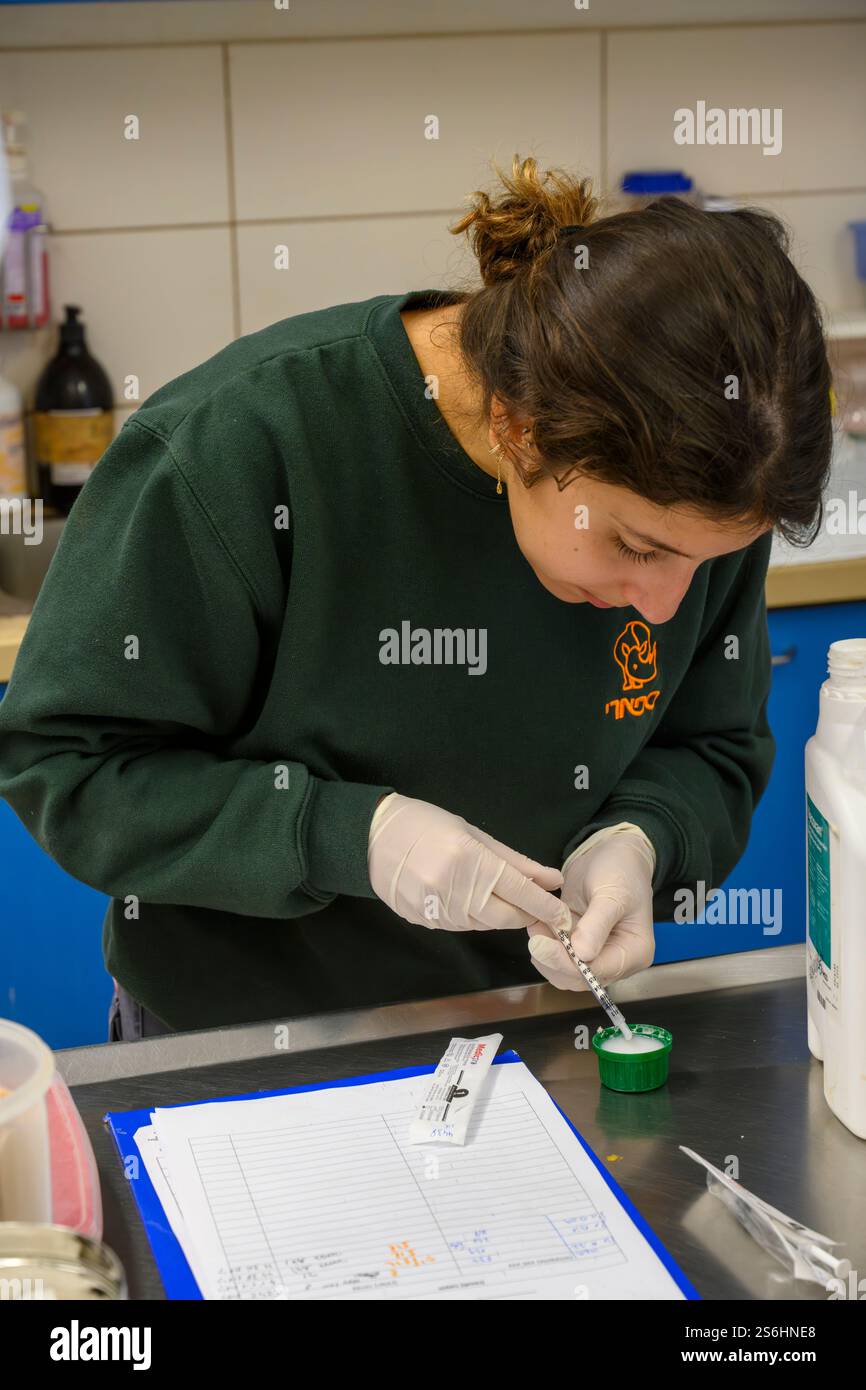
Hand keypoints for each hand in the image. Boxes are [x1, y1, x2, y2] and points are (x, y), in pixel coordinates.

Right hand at [367, 792, 564, 931]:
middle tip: (539, 909)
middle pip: (505, 917)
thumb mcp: (473, 833)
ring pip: (484, 924)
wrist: (371, 837)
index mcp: (469, 860)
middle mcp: (453, 890)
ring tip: (501, 897)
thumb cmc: (425, 824)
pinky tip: (471, 899)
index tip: (564, 915)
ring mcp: (436, 910)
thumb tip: (550, 879)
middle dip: (526, 915)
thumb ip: (514, 861)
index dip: (545, 906)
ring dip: (500, 915)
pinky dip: (475, 916)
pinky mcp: (424, 922)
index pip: (519, 891)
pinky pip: (462, 926)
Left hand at [527, 827, 654, 989]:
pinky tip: (537, 925)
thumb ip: (597, 924)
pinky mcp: (578, 945)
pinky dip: (545, 944)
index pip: (597, 972)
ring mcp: (595, 954)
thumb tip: (582, 954)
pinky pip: (558, 955)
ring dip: (545, 953)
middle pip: (579, 978)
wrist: (613, 853)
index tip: (541, 945)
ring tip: (535, 926)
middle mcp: (616, 960)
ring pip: (563, 971)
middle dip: (552, 960)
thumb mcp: (612, 893)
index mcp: (634, 953)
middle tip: (534, 934)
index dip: (568, 964)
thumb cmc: (620, 870)